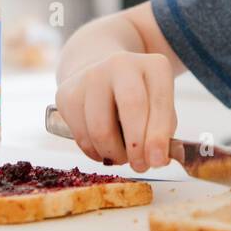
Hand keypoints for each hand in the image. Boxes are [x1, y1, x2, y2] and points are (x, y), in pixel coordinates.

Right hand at [54, 51, 177, 171]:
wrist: (101, 76)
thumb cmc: (139, 98)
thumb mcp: (159, 107)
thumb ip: (162, 131)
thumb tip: (156, 158)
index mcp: (153, 66)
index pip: (159, 101)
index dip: (158, 136)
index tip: (158, 161)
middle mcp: (121, 64)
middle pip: (131, 107)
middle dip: (136, 146)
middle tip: (140, 166)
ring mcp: (91, 76)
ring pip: (101, 128)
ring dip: (114, 154)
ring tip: (122, 157)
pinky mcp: (67, 94)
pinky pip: (80, 136)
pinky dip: (94, 152)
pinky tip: (104, 149)